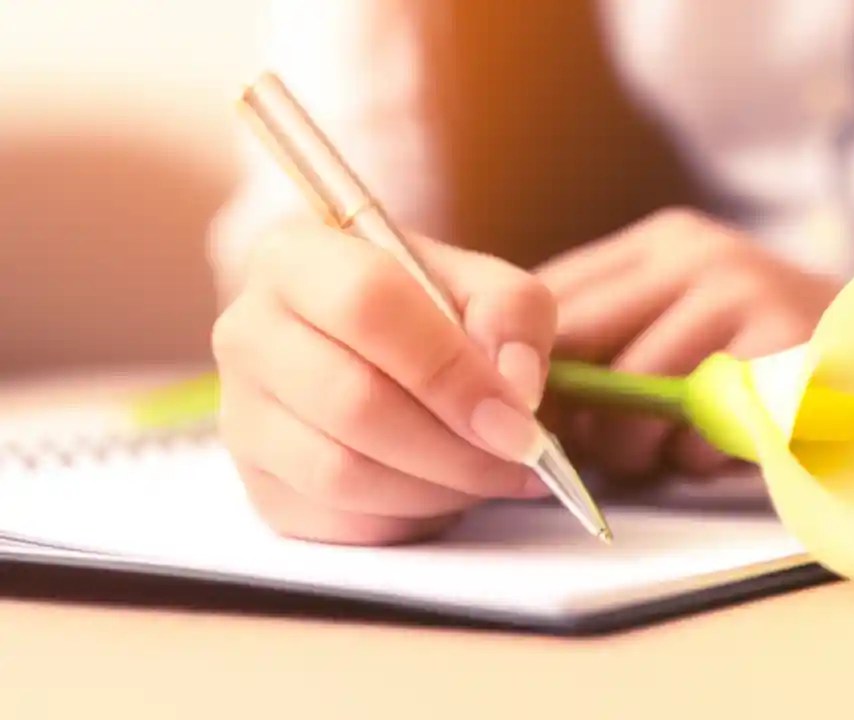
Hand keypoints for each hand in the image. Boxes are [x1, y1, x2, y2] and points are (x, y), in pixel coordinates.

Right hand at [212, 217, 556, 544]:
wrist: (382, 359)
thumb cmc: (432, 314)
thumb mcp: (485, 288)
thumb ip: (513, 315)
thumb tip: (513, 388)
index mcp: (297, 258)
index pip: (367, 304)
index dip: (449, 369)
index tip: (514, 416)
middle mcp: (249, 333)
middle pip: (355, 402)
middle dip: (456, 446)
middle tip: (520, 459)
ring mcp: (242, 417)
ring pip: (344, 474)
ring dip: (438, 488)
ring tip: (491, 475)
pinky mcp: (258, 488)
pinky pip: (338, 521)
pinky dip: (408, 518)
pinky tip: (446, 493)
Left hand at [537, 207, 842, 483]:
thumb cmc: (769, 358)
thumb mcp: (687, 321)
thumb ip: (612, 336)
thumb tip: (512, 387)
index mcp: (664, 243)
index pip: (550, 298)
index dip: (527, 369)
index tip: (530, 417)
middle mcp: (699, 255)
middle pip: (577, 345)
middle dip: (577, 415)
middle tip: (597, 449)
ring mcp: (745, 295)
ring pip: (632, 399)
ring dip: (642, 448)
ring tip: (677, 448)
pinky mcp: (782, 348)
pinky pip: (697, 429)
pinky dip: (699, 456)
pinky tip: (725, 445)